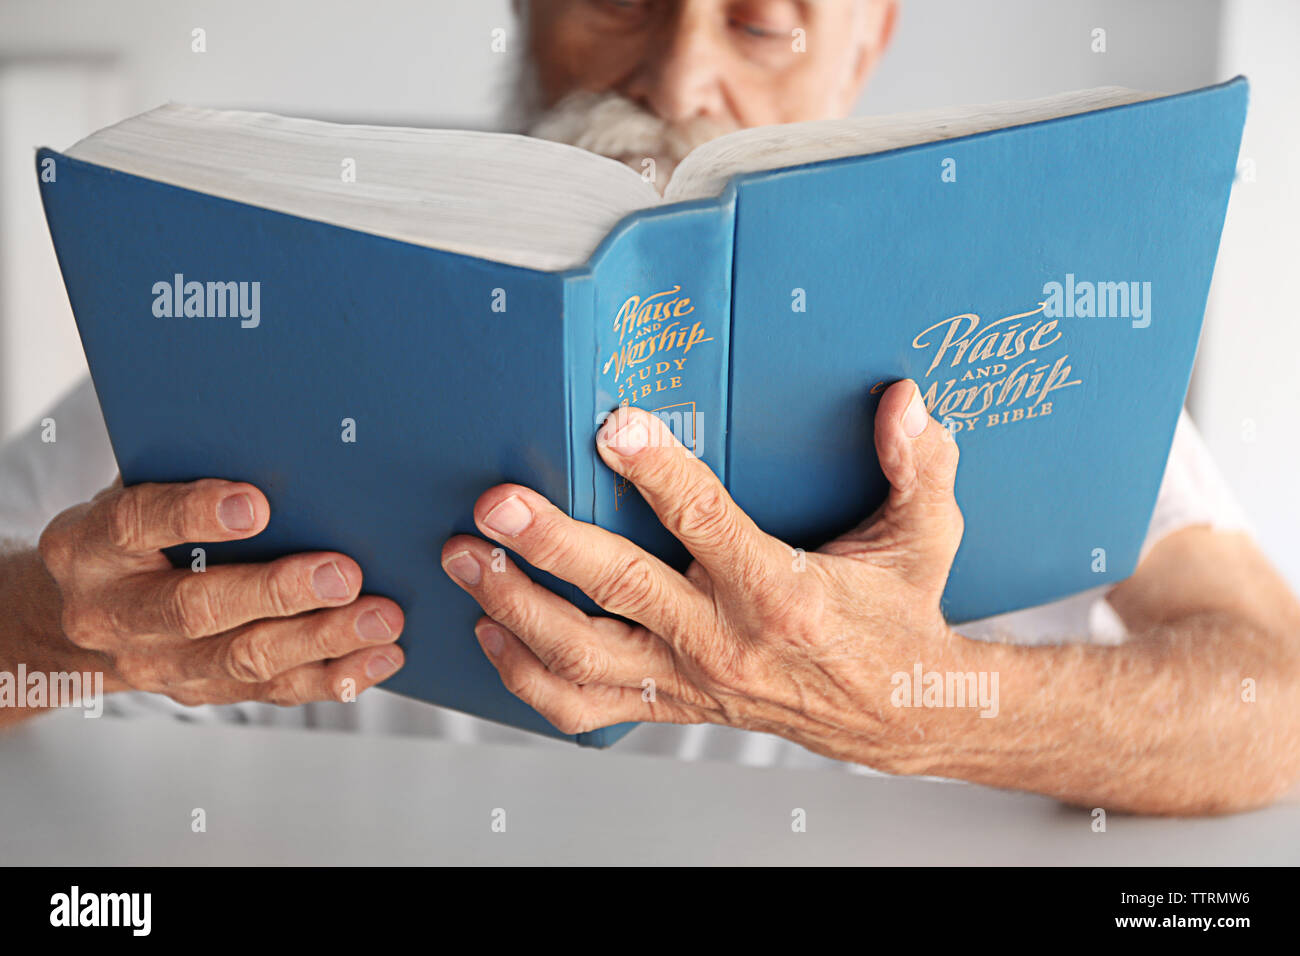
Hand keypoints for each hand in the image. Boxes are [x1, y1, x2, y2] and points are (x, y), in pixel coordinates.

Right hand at [37, 478, 404, 706]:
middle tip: (344, 574)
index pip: (138, 523)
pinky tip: (378, 656)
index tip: (255, 504)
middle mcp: (115, 613)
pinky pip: (272, 690)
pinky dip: (332, 676)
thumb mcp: (134, 491)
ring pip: (243, 658)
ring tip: (381, 619)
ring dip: (321, 639)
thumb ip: (188, 473)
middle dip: (278, 592)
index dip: (195, 513)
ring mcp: (157, 663)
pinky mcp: (200, 690)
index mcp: (92, 545)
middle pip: (198, 607)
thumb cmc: (127, 535)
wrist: (70, 617)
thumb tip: (280, 448)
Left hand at [441, 380, 962, 766]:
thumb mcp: (924, 536)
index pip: (707, 522)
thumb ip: (919, 464)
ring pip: (582, 655)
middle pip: (620, 589)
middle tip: (495, 503)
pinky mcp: (673, 702)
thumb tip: (908, 399)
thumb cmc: (898, 619)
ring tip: (469, 559)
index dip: (658, 472)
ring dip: (515, 608)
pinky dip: (527, 677)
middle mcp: (724, 641)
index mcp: (782, 592)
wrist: (895, 712)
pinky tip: (492, 633)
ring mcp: (690, 680)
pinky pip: (584, 705)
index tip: (614, 426)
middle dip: (547, 542)